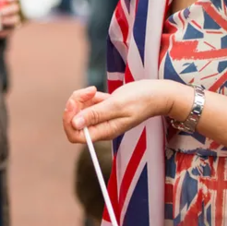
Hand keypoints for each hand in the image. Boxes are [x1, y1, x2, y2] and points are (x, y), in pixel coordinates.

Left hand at [0, 0, 21, 39]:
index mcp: (8, 0)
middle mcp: (13, 9)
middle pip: (15, 8)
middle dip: (9, 10)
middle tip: (0, 12)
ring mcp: (13, 19)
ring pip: (14, 20)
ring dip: (8, 21)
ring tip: (0, 22)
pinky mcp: (11, 29)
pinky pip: (9, 31)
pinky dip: (3, 33)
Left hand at [63, 80, 186, 142]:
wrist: (157, 93)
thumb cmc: (141, 100)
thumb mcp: (117, 105)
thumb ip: (96, 114)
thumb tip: (74, 123)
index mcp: (104, 131)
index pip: (75, 135)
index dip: (69, 120)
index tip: (74, 103)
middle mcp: (101, 127)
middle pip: (74, 122)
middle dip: (74, 105)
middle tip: (86, 92)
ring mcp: (102, 118)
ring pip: (79, 111)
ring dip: (80, 98)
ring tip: (93, 90)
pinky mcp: (103, 108)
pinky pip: (87, 104)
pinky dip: (87, 96)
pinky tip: (97, 91)